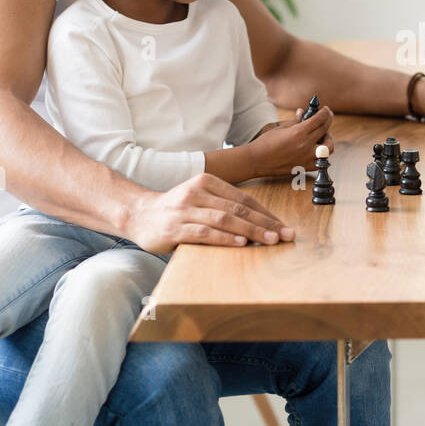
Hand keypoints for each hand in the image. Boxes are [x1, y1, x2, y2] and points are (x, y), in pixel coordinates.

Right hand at [123, 173, 294, 252]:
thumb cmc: (175, 210)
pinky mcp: (175, 228)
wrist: (138, 215)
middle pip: (238, 208)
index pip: (244, 198)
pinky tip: (241, 243)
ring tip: (271, 239)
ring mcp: (185, 210)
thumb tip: (259, 222)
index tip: (284, 225)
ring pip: (225, 219)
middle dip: (266, 223)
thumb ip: (223, 206)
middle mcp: (196, 193)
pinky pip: (205, 232)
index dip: (266, 213)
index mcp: (207, 182)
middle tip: (285, 234)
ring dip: (251, 230)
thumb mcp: (200, 199)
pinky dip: (225, 238)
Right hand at [247, 107, 334, 176]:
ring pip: (328, 148)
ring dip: (328, 140)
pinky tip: (317, 150)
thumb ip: (295, 121)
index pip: (319, 119)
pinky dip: (322, 155)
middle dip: (328, 121)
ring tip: (322, 136)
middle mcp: (305, 145)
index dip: (325, 113)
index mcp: (298, 133)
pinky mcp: (305, 167)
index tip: (326, 109)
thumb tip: (302, 112)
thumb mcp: (281, 128)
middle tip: (327, 117)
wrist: (257, 160)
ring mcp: (307, 158)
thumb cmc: (266, 142)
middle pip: (325, 130)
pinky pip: (321, 161)